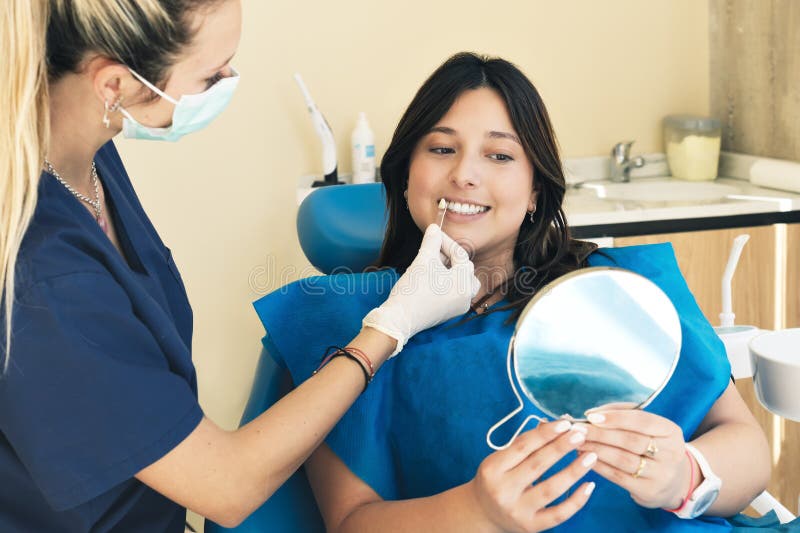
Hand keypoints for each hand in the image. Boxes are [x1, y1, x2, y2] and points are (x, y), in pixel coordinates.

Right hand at [362, 224, 478, 355]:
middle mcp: (466, 296)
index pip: (460, 255)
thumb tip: (434, 228)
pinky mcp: (450, 312)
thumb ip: (431, 242)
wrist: (399, 319)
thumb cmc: (412, 290)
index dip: (446, 242)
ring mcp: (459, 306)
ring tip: (433, 263)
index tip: (434, 234)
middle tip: (433, 249)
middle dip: (449, 256)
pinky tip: (432, 277)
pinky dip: (448, 281)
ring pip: (462, 280)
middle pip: (464, 267)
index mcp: (463, 283)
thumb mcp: (422, 261)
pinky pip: (455, 291)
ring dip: (450, 269)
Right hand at [469, 421, 596, 532]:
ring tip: (591, 456)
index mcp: (493, 468)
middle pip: (537, 465)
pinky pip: (558, 514)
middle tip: (580, 434)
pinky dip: (576, 500)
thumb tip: (551, 425)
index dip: (545, 434)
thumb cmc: (494, 480)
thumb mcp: (500, 460)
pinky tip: (589, 485)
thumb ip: (524, 445)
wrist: (483, 515)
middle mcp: (503, 490)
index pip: (523, 447)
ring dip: (574, 471)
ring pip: (551, 489)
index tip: (565, 423)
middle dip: (561, 447)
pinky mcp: (531, 526)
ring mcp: (517, 510)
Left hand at [578, 410, 691, 508]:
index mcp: (670, 431)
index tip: (591, 416)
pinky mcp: (649, 491)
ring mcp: (661, 474)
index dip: (615, 418)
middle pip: (630, 440)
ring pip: (623, 459)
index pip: (642, 421)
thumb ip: (621, 414)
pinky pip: (618, 477)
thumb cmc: (652, 445)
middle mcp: (670, 453)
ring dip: (596, 449)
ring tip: (578, 443)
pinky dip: (599, 466)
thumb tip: (591, 414)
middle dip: (600, 434)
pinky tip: (585, 458)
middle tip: (577, 430)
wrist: (675, 481)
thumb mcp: (647, 427)